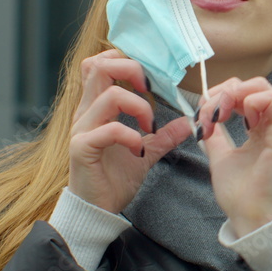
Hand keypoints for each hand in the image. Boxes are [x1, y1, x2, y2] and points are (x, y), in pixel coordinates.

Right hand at [68, 49, 190, 212]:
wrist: (96, 210)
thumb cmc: (113, 178)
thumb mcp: (145, 151)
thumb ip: (164, 135)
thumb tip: (189, 121)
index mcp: (96, 107)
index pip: (100, 63)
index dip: (125, 60)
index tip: (149, 80)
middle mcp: (86, 112)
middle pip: (100, 66)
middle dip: (132, 70)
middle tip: (150, 90)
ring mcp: (82, 129)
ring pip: (109, 95)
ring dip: (139, 107)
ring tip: (150, 127)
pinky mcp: (82, 148)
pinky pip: (109, 129)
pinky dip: (131, 136)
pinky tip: (138, 150)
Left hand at [195, 77, 271, 237]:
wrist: (250, 215)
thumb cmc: (241, 192)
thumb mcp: (221, 155)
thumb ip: (215, 135)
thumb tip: (201, 118)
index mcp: (262, 126)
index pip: (243, 92)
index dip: (219, 96)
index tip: (203, 116)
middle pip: (251, 84)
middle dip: (223, 93)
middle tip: (209, 115)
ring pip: (261, 86)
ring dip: (233, 95)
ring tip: (219, 117)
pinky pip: (271, 99)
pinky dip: (249, 101)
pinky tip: (239, 120)